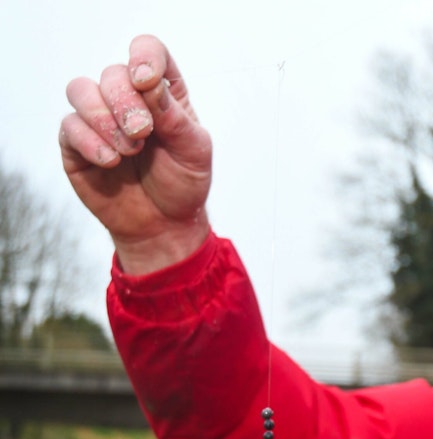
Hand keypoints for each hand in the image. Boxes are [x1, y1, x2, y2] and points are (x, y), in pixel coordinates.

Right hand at [60, 35, 211, 274]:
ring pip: (81, 90)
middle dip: (125, 101)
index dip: (144, 56)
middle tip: (142, 132)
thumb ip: (175, 117)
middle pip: (112, 73)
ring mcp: (99, 119)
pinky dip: (91, 142)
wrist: (164, 224)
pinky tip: (112, 161)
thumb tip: (149, 84)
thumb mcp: (194, 150)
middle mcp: (127, 99)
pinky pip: (69, 126)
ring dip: (104, 118)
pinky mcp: (76, 143)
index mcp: (162, 92)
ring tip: (129, 150)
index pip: (148, 51)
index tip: (146, 80)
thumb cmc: (184, 183)